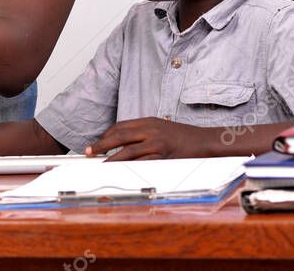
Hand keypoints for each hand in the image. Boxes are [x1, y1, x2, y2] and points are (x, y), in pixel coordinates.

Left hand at [85, 117, 216, 160]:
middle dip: (102, 144)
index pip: (120, 127)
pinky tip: (122, 172)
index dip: (105, 136)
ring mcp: (158, 143)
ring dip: (112, 159)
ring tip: (101, 165)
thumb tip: (122, 143)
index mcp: (148, 122)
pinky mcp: (165, 157)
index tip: (95, 144)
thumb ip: (143, 133)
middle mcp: (151, 130)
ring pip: (129, 151)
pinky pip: (144, 163)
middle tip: (89, 152)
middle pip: (120, 136)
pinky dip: (131, 168)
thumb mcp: (160, 128)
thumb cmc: (182, 136)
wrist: (204, 141)